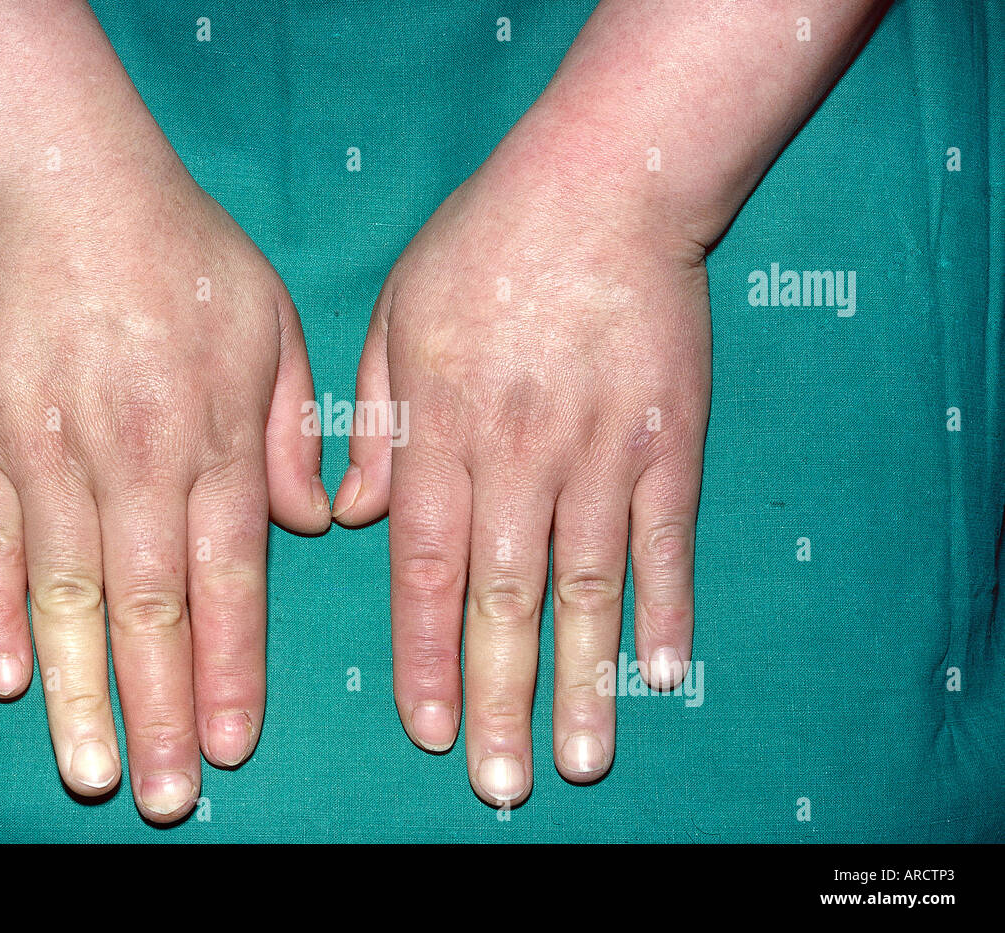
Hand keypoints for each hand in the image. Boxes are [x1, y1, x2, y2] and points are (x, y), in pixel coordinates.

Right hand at [0, 152, 327, 820]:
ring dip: (81, 692)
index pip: (232, 582)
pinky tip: (5, 678)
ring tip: (93, 770)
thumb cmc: (182, 253)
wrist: (64, 183)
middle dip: (164, 712)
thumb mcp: (274, 325)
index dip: (234, 670)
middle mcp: (138, 463)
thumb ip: (299, 429)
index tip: (234, 745)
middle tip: (168, 798)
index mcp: (218, 440)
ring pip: (69, 596)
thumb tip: (312, 524)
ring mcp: (51, 455)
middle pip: (153, 610)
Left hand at [335, 114, 710, 805]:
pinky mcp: (669, 442)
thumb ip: (371, 424)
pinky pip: (665, 541)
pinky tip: (661, 674)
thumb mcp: (392, 319)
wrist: (600, 186)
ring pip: (586, 587)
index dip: (424, 657)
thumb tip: (353, 516)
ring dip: (583, 681)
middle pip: (503, 599)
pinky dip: (664, 608)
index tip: (425, 732)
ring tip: (581, 760)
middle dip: (499, 698)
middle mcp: (517, 458)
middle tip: (502, 784)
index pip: (423, 570)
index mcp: (441, 433)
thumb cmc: (482, 249)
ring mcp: (600, 454)